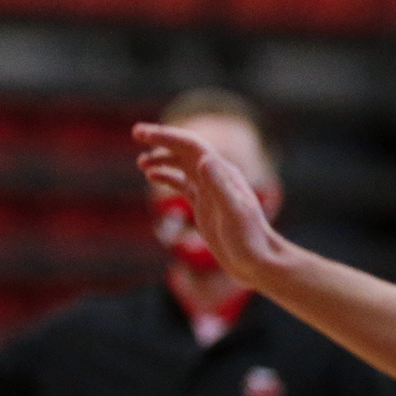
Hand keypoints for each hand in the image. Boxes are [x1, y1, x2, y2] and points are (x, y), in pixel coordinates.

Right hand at [134, 123, 287, 283]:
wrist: (259, 262)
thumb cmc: (249, 240)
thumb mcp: (233, 213)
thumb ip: (220, 186)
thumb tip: (204, 158)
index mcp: (222, 172)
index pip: (190, 145)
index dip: (166, 137)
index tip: (143, 134)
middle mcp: (216, 176)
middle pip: (184, 149)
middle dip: (161, 140)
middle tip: (136, 133)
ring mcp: (210, 190)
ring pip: (182, 164)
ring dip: (161, 158)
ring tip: (140, 162)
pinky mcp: (204, 204)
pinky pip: (182, 182)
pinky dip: (166, 176)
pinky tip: (152, 177)